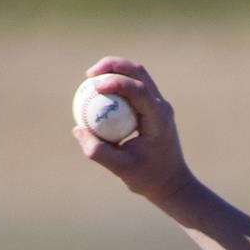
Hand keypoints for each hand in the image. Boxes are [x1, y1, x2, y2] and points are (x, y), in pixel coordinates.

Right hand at [72, 57, 193, 212]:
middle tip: (89, 75)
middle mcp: (162, 106)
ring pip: (137, 74)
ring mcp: (159, 104)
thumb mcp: (121, 169)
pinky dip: (117, 84)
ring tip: (92, 80)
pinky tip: (100, 93)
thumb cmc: (148, 178)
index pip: (139, 89)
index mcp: (159, 118)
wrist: (171, 184)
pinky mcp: (153, 107)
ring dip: (114, 71)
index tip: (94, 87)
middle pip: (138, 71)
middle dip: (112, 66)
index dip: (115, 81)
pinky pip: (133, 87)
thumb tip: (78, 129)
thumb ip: (98, 151)